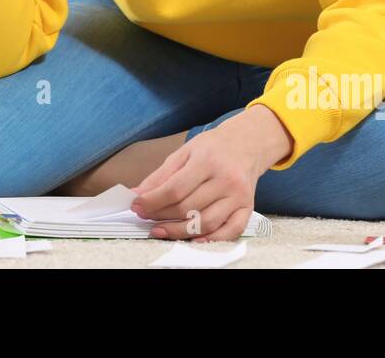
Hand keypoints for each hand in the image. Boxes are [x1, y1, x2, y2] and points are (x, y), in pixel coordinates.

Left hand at [130, 105, 293, 241]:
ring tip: (160, 229)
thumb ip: (160, 175)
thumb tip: (137, 194)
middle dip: (161, 216)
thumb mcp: (184, 152)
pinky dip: (211, 239)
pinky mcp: (247, 208)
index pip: (175, 189)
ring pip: (206, 223)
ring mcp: (238, 195)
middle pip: (188, 208)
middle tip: (145, 216)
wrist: (246, 144)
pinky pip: (230, 232)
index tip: (137, 206)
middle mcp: (226, 179)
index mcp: (208, 160)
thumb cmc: (213, 148)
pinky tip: (192, 238)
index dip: (152, 201)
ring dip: (179, 231)